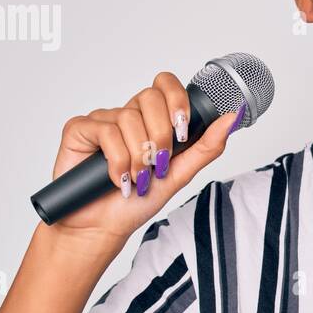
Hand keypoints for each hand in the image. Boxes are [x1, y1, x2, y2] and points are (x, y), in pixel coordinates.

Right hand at [45, 71, 242, 246]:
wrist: (103, 227)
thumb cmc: (138, 202)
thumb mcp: (181, 174)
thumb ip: (206, 146)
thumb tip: (232, 117)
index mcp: (152, 120)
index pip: (166, 85)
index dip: (177, 102)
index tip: (181, 133)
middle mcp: (127, 115)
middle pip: (149, 97)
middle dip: (160, 135)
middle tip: (158, 164)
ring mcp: (102, 121)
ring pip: (128, 117)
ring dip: (138, 156)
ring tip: (138, 179)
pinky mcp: (79, 130)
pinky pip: (105, 130)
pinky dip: (117, 160)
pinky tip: (117, 179)